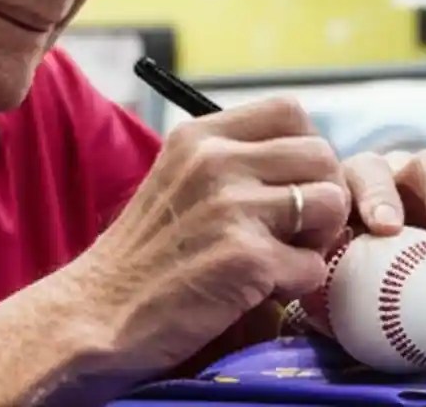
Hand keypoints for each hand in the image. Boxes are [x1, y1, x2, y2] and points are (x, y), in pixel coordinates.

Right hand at [67, 98, 350, 373]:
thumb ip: (231, 164)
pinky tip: (256, 291)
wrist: (96, 314)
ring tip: (276, 261)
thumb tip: (309, 163)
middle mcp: (215, 160)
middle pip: (321, 154)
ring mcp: (231, 207)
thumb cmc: (143, 258)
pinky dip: (294, 287)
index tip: (290, 187)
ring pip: (330, 203)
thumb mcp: (177, 182)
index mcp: (199, 137)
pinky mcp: (247, 258)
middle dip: (321, 197)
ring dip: (315, 241)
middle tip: (291, 234)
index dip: (305, 150)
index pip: (290, 110)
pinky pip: (313, 265)